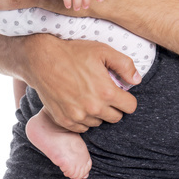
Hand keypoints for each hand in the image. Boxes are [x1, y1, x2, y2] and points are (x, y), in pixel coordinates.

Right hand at [22, 33, 139, 131]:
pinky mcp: (64, 120)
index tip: (121, 92)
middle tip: (104, 93)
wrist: (42, 60)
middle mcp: (93, 108)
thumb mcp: (103, 51)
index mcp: (106, 92)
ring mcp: (77, 116)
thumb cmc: (74, 53)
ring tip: (89, 96)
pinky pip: (82, 128)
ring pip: (98, 123)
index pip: (130, 107)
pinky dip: (83, 119)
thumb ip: (125, 65)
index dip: (127, 99)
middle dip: (114, 106)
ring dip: (98, 113)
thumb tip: (137, 80)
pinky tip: (78, 103)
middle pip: (116, 118)